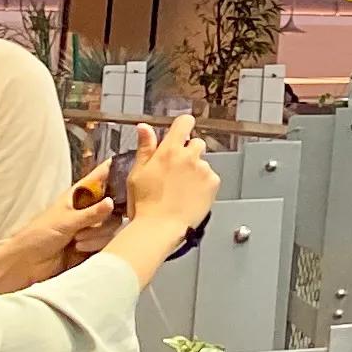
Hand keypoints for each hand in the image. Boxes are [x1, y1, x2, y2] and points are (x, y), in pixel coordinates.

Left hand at [0, 174, 120, 293]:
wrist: (26, 265)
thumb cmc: (37, 236)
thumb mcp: (64, 221)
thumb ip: (90, 213)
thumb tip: (111, 203)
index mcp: (78, 196)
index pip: (99, 177)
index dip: (112, 170)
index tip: (126, 166)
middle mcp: (87, 210)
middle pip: (113, 204)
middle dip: (105, 216)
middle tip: (93, 223)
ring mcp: (90, 227)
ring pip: (111, 225)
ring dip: (98, 233)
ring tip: (79, 240)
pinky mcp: (91, 244)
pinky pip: (107, 241)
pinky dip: (96, 244)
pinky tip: (81, 247)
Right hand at [115, 117, 221, 239]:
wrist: (159, 229)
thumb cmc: (145, 204)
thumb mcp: (137, 174)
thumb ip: (145, 148)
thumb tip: (144, 127)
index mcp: (169, 151)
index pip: (184, 123)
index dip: (183, 126)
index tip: (180, 132)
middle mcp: (189, 156)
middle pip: (196, 143)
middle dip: (188, 153)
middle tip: (176, 172)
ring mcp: (203, 169)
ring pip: (202, 162)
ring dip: (195, 170)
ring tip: (181, 189)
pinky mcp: (213, 183)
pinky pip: (210, 177)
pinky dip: (203, 184)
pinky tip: (190, 196)